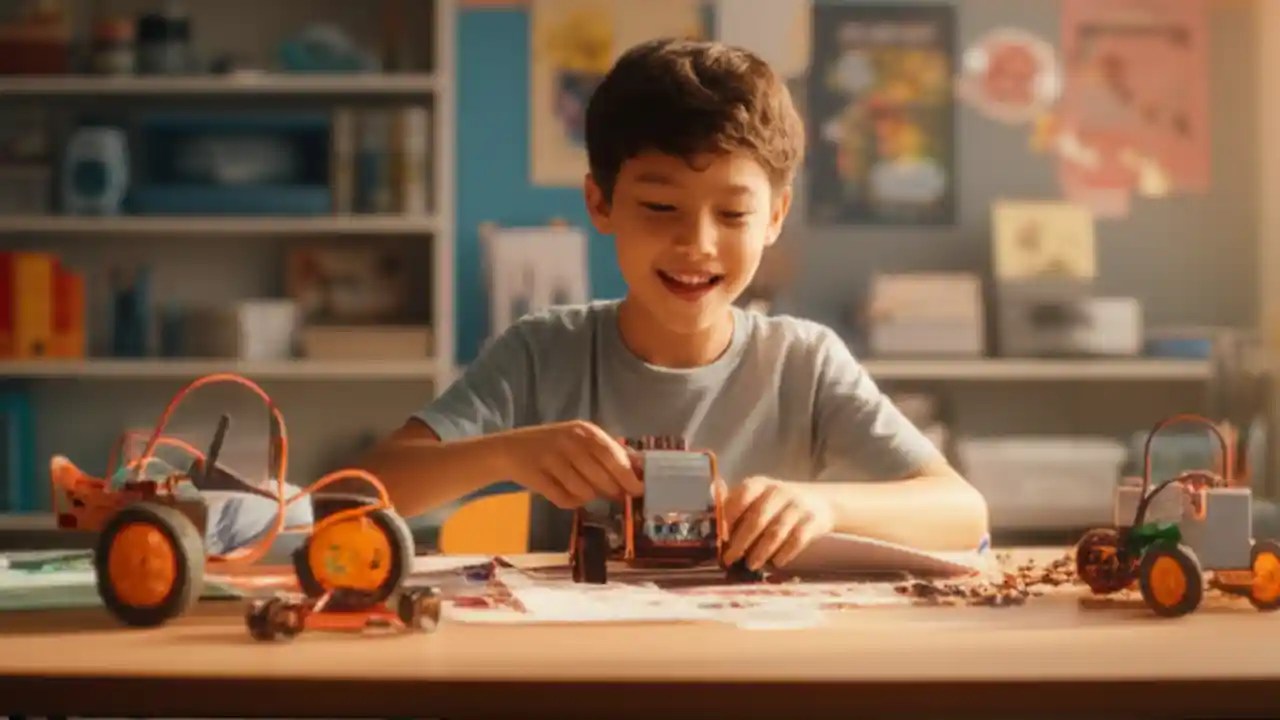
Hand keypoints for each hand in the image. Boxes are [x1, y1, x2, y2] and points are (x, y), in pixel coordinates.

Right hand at [499, 420, 642, 508]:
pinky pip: (565, 500)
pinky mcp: (538, 478)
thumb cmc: (554, 445)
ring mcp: (552, 460)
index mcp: (585, 431)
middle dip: (612, 491)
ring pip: (585, 493)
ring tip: (582, 488)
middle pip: (603, 479)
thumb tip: (640, 468)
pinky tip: (566, 493)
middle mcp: (570, 442)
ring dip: (588, 496)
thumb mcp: (581, 439)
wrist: (509, 449)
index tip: (639, 491)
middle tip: (615, 495)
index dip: (629, 477)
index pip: (614, 458)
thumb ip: (609, 451)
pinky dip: (570, 502)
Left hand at [721, 477, 832, 570]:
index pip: (742, 496)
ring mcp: (797, 506)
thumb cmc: (777, 504)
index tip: (719, 537)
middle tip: (730, 559)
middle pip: (757, 518)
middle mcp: (778, 492)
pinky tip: (777, 562)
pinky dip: (785, 552)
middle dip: (741, 541)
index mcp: (759, 485)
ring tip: (751, 565)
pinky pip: (797, 539)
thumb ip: (733, 502)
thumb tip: (708, 500)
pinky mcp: (813, 521)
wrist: (821, 502)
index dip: (729, 516)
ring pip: (776, 531)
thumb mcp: (756, 497)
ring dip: (761, 551)